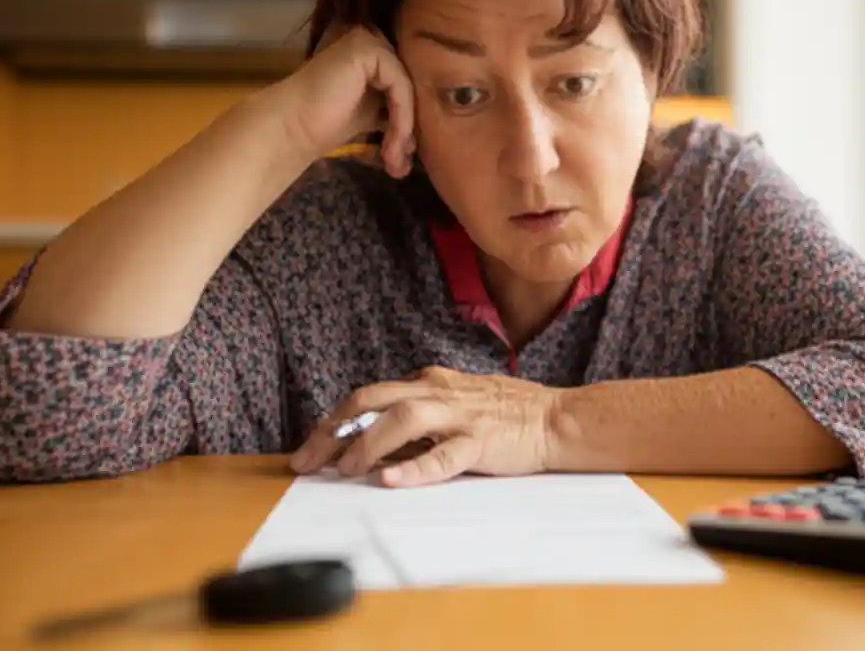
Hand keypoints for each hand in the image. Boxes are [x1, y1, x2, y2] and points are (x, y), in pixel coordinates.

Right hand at [267, 26, 415, 176]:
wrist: (293, 126)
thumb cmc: (325, 124)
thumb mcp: (372, 117)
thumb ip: (396, 115)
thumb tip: (419, 138)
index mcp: (374, 55)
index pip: (408, 86)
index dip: (411, 123)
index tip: (403, 159)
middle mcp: (373, 41)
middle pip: (412, 87)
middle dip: (410, 130)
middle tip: (399, 166)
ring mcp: (369, 41)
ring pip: (408, 89)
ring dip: (405, 129)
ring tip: (392, 160)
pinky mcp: (367, 49)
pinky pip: (400, 86)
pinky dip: (402, 118)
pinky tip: (392, 143)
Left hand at [289, 367, 563, 486]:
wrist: (558, 419)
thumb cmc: (508, 416)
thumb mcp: (456, 405)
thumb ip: (420, 418)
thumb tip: (375, 446)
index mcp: (430, 383)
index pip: (369, 397)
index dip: (334, 421)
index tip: (310, 447)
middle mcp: (438, 393)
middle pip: (371, 401)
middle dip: (333, 431)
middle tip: (306, 460)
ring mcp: (460, 415)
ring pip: (402, 420)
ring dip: (367, 444)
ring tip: (345, 469)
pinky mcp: (481, 441)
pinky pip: (443, 455)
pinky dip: (414, 468)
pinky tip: (391, 480)